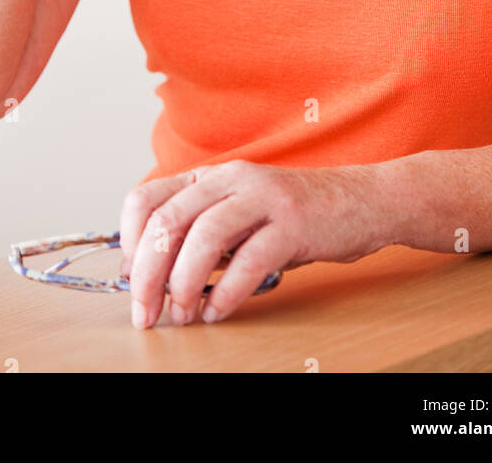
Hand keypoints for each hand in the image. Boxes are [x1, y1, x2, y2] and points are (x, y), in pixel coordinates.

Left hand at [119, 159, 396, 327]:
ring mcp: (263, 197)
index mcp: (210, 176)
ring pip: (204, 236)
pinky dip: (227, 292)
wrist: (363, 200)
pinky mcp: (294, 223)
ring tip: (182, 315)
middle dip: (148, 274)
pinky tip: (219, 312)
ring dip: (184, 284)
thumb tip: (151, 273)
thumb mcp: (239, 214)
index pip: (147, 198)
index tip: (129, 279)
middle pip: (169, 221)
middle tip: (145, 313)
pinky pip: (249, 259)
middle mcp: (231, 178)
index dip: (129, 241)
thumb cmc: (294, 215)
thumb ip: (200, 233)